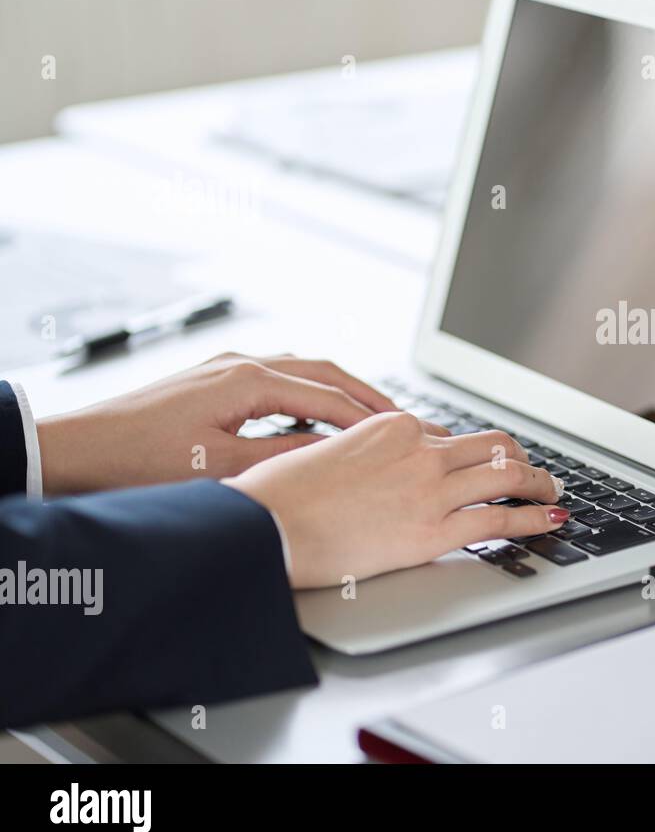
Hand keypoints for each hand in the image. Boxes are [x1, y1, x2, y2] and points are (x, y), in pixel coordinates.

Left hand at [36, 352, 416, 494]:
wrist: (73, 450)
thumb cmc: (136, 461)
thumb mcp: (221, 467)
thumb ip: (284, 454)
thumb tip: (332, 451)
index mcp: (247, 379)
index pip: (328, 397)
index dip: (370, 418)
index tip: (403, 434)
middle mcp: (240, 364)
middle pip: (323, 372)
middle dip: (366, 395)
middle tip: (404, 417)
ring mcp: (225, 369)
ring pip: (302, 372)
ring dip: (338, 392)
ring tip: (370, 415)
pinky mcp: (212, 382)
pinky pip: (278, 379)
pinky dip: (309, 394)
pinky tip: (316, 415)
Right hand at [223, 413, 567, 587]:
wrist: (264, 527)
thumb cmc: (279, 496)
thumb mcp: (324, 453)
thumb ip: (364, 453)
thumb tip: (378, 467)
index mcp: (392, 427)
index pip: (450, 434)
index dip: (473, 452)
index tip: (486, 461)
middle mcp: (419, 450)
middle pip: (494, 445)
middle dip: (521, 458)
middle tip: (534, 471)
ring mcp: (431, 489)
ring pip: (508, 474)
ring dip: (539, 484)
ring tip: (552, 492)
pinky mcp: (434, 530)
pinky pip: (501, 518)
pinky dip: (534, 517)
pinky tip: (549, 520)